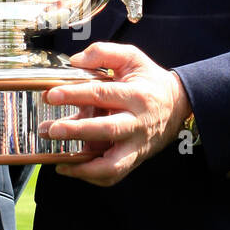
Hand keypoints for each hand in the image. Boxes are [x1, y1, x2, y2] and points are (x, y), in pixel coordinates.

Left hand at [38, 42, 190, 185]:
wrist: (177, 106)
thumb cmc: (149, 81)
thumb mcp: (132, 58)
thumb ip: (103, 53)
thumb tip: (75, 61)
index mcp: (136, 95)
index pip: (102, 94)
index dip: (74, 94)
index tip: (51, 95)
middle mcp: (137, 123)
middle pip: (107, 130)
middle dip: (77, 131)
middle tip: (51, 130)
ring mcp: (136, 145)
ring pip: (112, 164)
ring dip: (83, 165)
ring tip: (58, 159)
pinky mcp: (134, 159)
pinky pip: (113, 175)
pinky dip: (90, 176)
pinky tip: (68, 167)